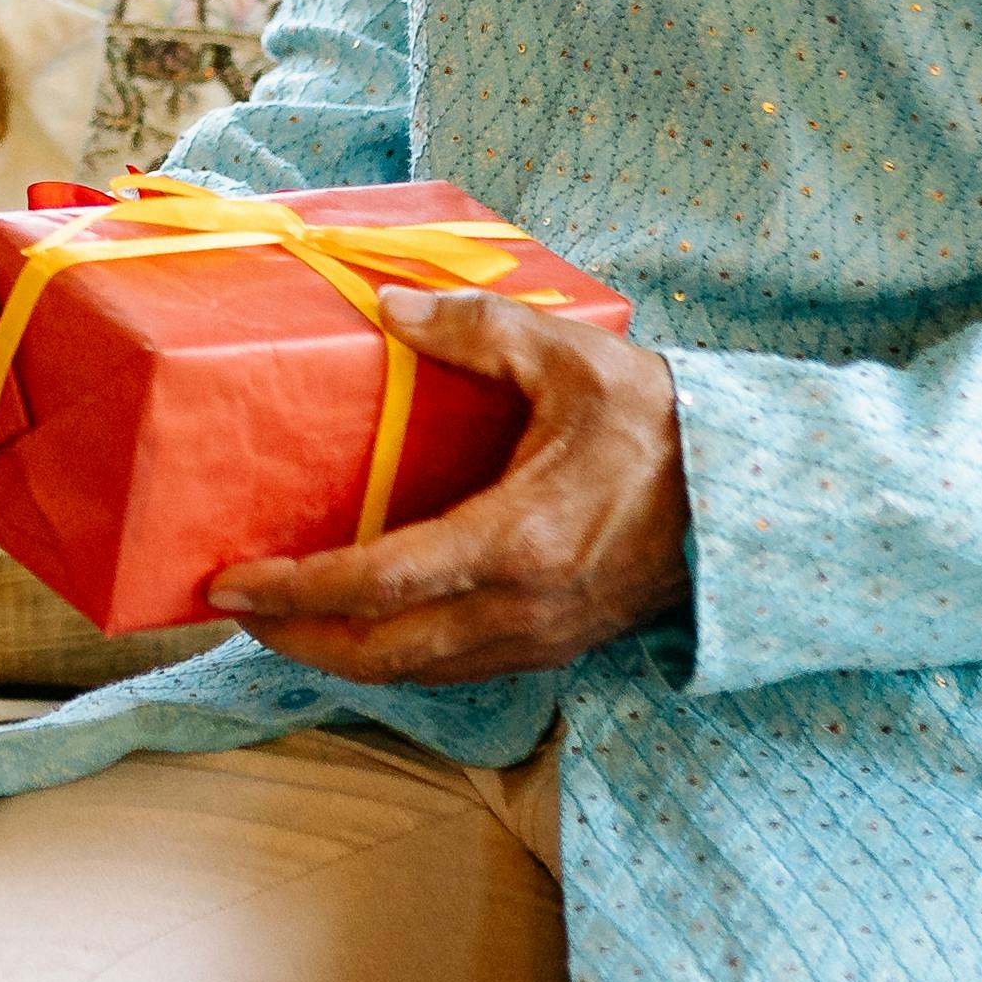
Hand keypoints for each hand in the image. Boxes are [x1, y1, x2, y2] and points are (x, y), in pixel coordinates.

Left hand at [204, 289, 688, 685]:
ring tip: (283, 622)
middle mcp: (522, 609)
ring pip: (417, 672)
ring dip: (342, 655)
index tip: (230, 583)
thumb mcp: (567, 356)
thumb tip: (386, 308)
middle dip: (297, 640)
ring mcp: (542, 637)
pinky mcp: (558, 645)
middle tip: (233, 611)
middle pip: (382, 653)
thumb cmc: (658, 422)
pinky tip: (367, 625)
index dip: (297, 591)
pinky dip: (396, 656)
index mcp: (516, 542)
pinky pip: (456, 668)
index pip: (380, 585)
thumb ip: (474, 330)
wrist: (752, 494)